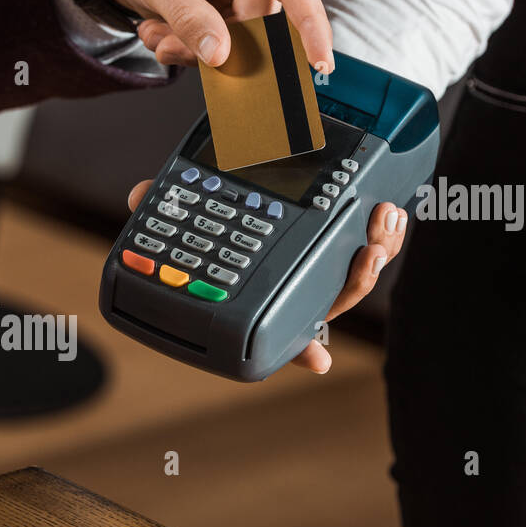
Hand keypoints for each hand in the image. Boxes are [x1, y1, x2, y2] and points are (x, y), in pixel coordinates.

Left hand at [83, 0, 332, 69]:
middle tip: (169, 41)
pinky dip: (189, 45)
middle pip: (260, 24)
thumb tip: (221, 55)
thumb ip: (192, 21)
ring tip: (157, 30)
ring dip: (193, 45)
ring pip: (237, 40)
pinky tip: (161, 29)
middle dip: (215, 41)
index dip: (310, 26)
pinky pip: (220, 42)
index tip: (319, 61)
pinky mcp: (225, 9)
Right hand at [127, 180, 406, 372]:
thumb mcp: (189, 203)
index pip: (285, 327)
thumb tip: (137, 195)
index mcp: (267, 292)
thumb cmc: (219, 204)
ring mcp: (327, 263)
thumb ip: (164, 203)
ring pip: (360, 272)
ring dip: (379, 252)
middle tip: (366, 251)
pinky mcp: (348, 233)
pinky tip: (388, 209)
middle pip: (336, 297)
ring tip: (382, 219)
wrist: (259, 166)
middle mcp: (300, 285)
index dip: (303, 347)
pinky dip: (384, 232)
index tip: (318, 359)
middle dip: (357, 279)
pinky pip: (373, 242)